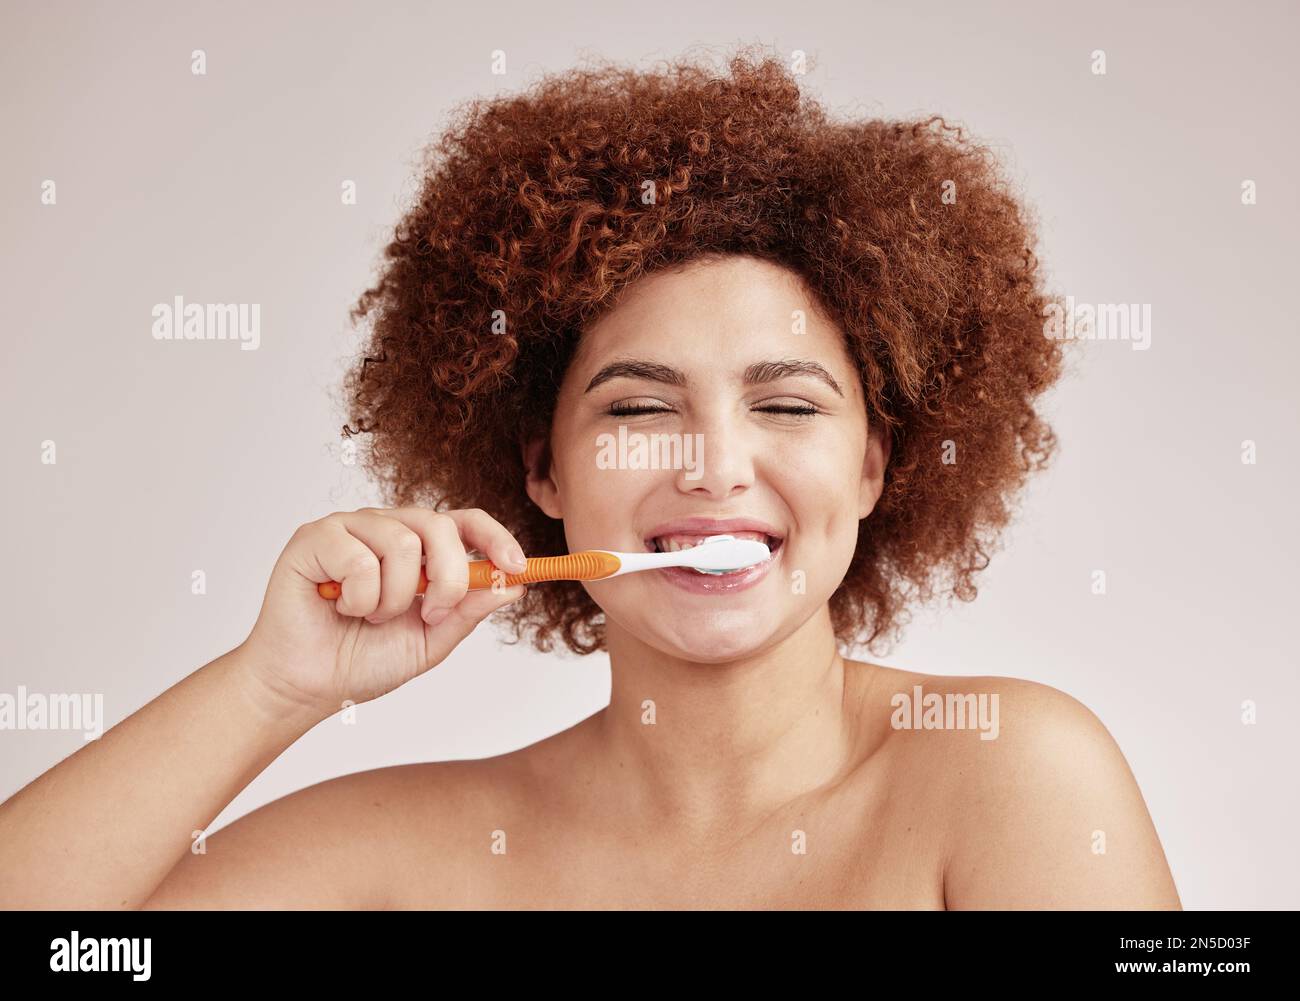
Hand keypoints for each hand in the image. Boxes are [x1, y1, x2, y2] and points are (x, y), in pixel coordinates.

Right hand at [239, 507, 527, 715]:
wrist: (309, 686)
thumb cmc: (362, 660)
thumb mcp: (430, 641)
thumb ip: (468, 611)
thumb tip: (513, 585)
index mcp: (418, 547)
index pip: (465, 522)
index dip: (495, 538)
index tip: (519, 566)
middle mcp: (387, 528)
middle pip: (440, 524)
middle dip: (447, 576)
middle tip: (431, 613)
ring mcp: (351, 528)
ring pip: (401, 542)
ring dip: (393, 597)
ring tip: (370, 617)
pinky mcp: (316, 536)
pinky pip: (358, 557)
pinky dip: (358, 597)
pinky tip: (340, 607)